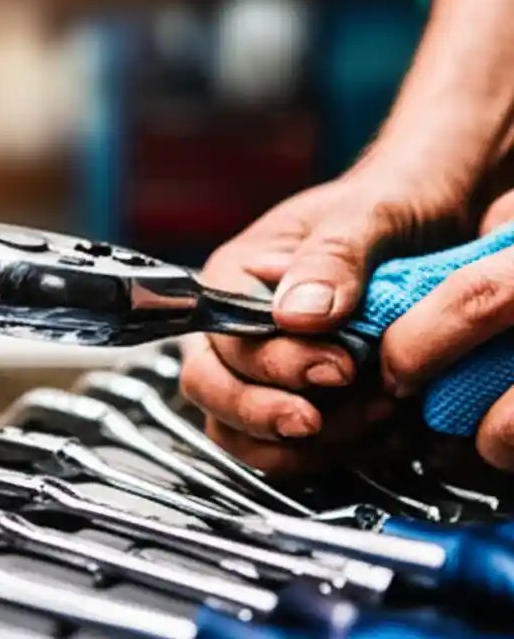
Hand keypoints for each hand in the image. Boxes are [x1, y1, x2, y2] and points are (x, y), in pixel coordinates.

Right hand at [179, 156, 485, 473]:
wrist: (441, 217)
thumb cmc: (395, 201)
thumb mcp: (370, 215)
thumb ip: (332, 258)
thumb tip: (293, 312)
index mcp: (235, 277)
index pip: (222, 340)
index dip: (275, 366)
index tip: (340, 369)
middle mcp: (238, 327)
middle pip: (212, 392)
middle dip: (267, 414)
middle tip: (323, 420)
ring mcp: (267, 369)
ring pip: (242, 433)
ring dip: (302, 444)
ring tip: (371, 418)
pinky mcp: (304, 401)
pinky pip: (290, 450)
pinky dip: (335, 453)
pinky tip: (384, 431)